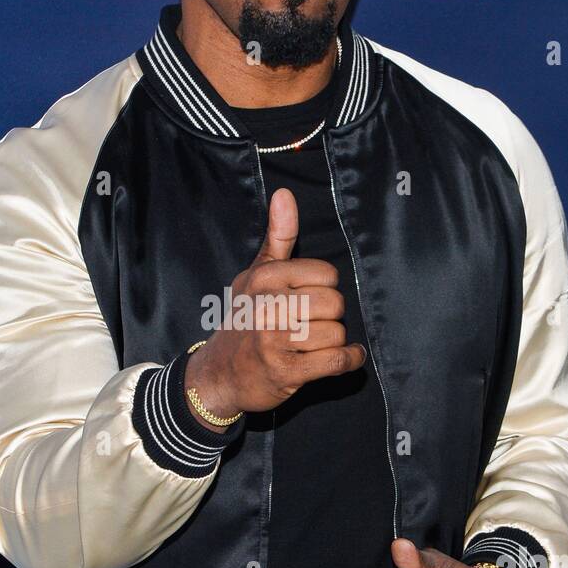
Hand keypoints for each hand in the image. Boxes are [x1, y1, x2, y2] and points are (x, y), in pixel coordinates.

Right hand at [184, 187, 366, 425]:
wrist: (218, 374)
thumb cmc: (245, 319)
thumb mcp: (256, 275)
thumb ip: (278, 236)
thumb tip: (285, 194)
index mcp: (264, 279)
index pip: (327, 275)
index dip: (324, 288)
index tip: (308, 298)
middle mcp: (266, 307)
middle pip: (334, 303)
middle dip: (330, 316)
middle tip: (311, 325)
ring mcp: (274, 341)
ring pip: (336, 333)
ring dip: (334, 342)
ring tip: (315, 344)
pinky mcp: (286, 372)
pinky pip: (337, 360)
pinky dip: (349, 360)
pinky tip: (346, 357)